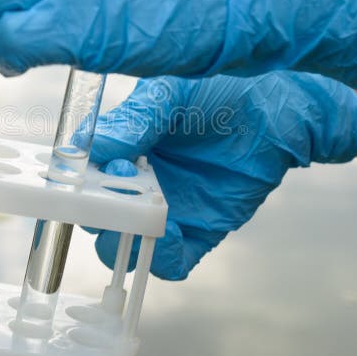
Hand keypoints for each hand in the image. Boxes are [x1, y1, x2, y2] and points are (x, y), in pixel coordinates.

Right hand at [85, 72, 356, 279]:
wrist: (277, 111)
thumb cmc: (221, 92)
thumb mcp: (171, 94)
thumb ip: (135, 120)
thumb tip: (93, 146)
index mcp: (119, 147)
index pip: (80, 175)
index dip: (79, 178)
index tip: (98, 166)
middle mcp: (133, 182)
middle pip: (94, 214)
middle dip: (97, 210)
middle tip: (119, 190)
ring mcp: (163, 210)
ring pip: (122, 244)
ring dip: (122, 238)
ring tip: (143, 215)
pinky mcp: (196, 234)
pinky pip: (168, 263)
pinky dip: (160, 256)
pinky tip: (168, 231)